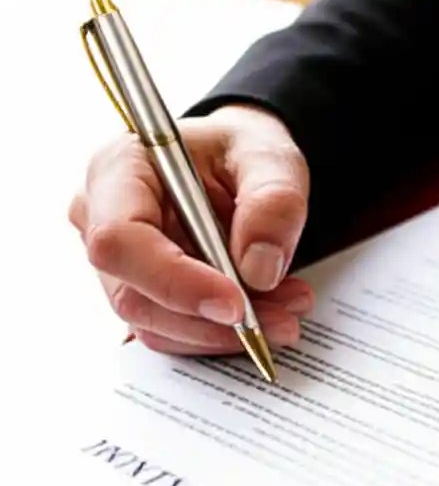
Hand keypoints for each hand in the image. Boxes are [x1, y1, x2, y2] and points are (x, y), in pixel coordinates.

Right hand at [68, 104, 313, 354]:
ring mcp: (120, 264)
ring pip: (156, 324)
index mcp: (119, 170)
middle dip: (211, 319)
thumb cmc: (241, 152)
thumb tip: (258, 270)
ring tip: (288, 312)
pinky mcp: (145, 293)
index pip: (119, 240)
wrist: (242, 166)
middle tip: (283, 319)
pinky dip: (223, 333)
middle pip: (135, 295)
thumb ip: (272, 203)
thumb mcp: (271, 157)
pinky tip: (270, 313)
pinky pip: (176, 331)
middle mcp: (102, 220)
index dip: (174, 280)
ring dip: (224, 333)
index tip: (235, 304)